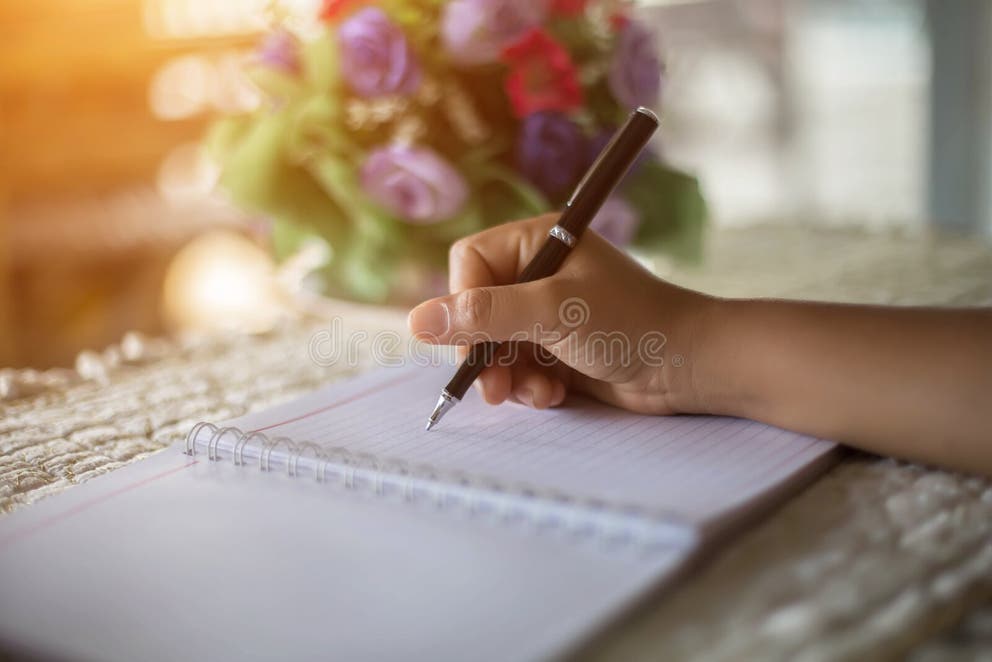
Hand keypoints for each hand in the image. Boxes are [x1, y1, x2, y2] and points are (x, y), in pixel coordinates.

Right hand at [407, 214, 711, 413]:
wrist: (688, 367)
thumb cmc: (630, 322)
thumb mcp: (553, 312)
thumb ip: (485, 315)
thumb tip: (416, 321)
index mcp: (538, 241)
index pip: (469, 263)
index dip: (463, 303)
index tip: (471, 342)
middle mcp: (537, 273)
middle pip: (475, 309)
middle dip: (483, 351)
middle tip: (493, 386)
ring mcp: (545, 314)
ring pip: (492, 346)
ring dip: (507, 375)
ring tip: (535, 391)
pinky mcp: (554, 350)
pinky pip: (515, 368)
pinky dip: (527, 386)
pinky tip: (553, 394)